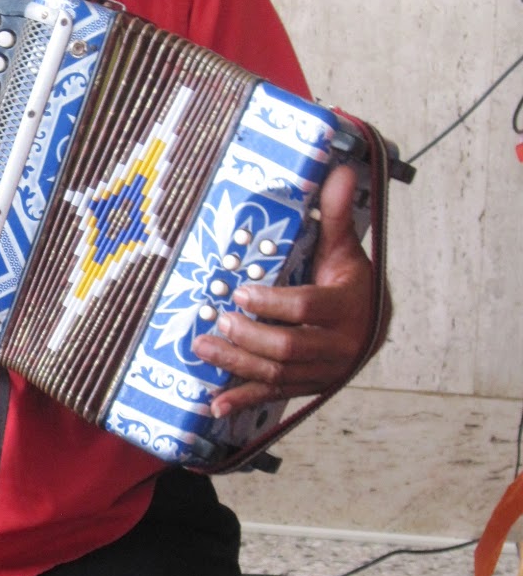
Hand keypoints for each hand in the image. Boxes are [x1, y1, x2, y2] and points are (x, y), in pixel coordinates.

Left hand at [190, 161, 378, 419]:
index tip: (242, 294)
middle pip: (289, 347)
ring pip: (277, 373)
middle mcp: (338, 347)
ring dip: (237, 364)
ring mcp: (322, 372)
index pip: (308, 307)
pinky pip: (272, 395)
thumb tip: (338, 170)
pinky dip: (243, 400)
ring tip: (203, 348)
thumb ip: (335, 215)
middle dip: (250, 337)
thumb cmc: (351, 283)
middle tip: (217, 321)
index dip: (274, 304)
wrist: (372, 326)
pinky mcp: (306, 387)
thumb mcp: (345, 249)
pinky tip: (216, 405)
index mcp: (348, 309)